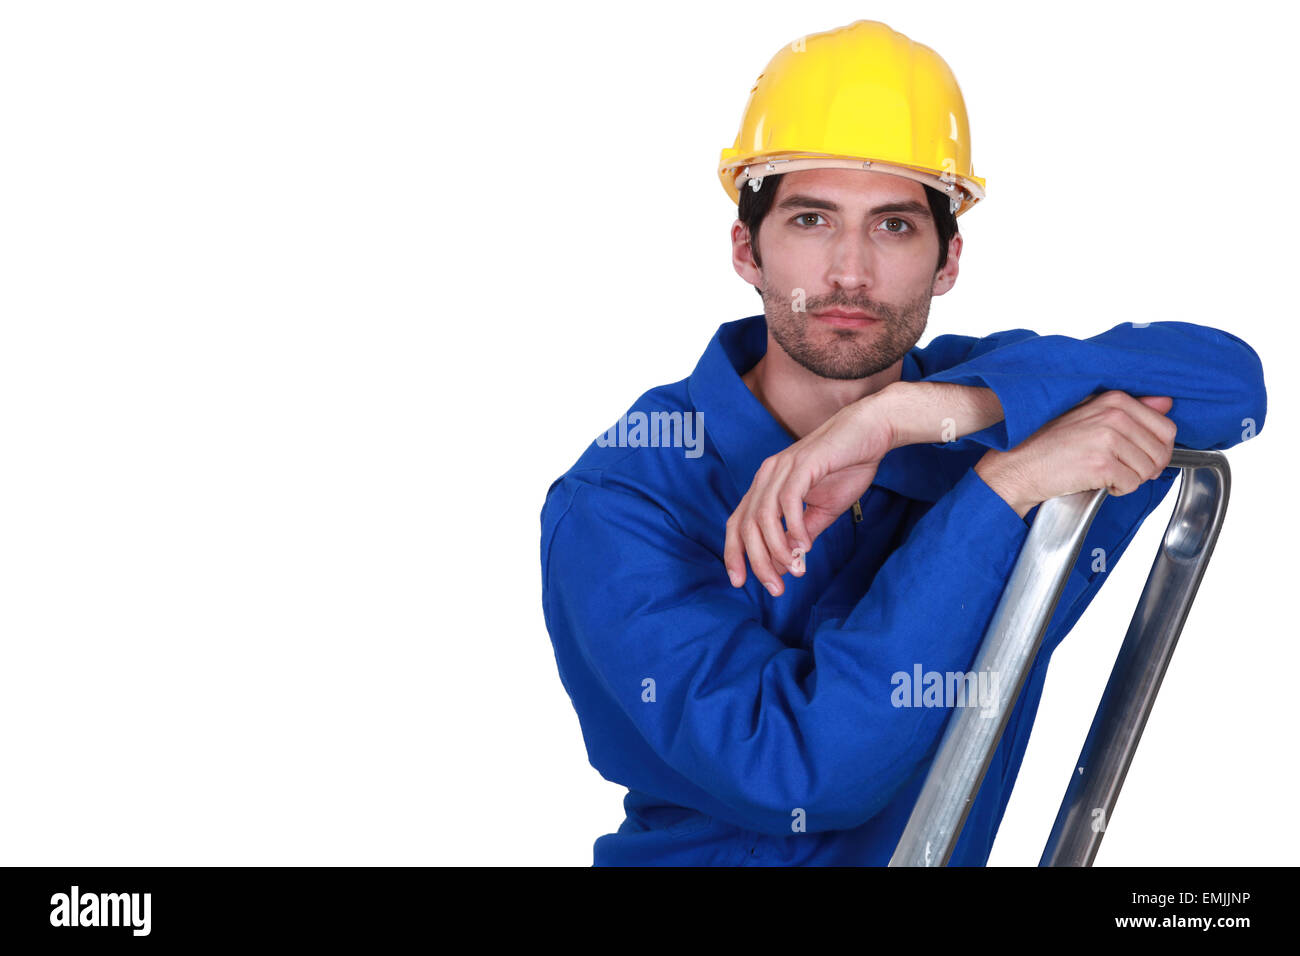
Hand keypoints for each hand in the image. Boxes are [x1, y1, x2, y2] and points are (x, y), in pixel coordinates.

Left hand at [724, 395, 894, 595]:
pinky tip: (805, 546)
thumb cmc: (847, 466)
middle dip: (757, 562)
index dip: (734, 553)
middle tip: (775, 587)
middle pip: (746, 526)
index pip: (737, 523)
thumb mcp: (823, 509)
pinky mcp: (803, 464)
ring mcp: (782, 468)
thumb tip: (791, 561)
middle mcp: (767, 476)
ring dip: (776, 550)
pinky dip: (793, 528)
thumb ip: (804, 531)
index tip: (739, 582)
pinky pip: (788, 502)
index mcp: (766, 485)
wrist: (872, 431)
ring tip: (794, 570)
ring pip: (763, 517)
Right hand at [975, 391, 1176, 517]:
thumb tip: (1165, 403)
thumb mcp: (1090, 414)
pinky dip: (1118, 490)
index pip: (1166, 427)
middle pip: (1161, 452)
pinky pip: (1131, 485)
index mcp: (1115, 400)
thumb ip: (1130, 408)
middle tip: (1121, 469)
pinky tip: (1098, 481)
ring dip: (1130, 479)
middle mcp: (1114, 416)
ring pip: (1148, 470)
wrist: (1019, 465)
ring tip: (1105, 473)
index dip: (1157, 449)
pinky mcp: (1102, 464)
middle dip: (1146, 467)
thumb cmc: (1048, 443)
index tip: (1139, 456)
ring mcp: (1108, 439)